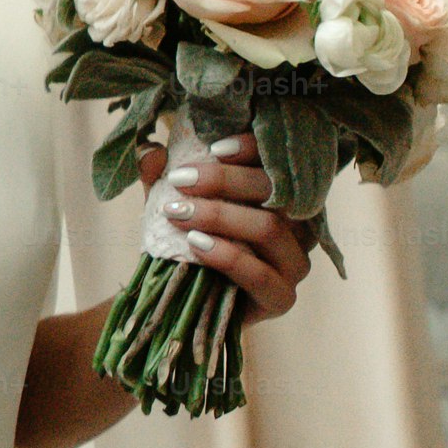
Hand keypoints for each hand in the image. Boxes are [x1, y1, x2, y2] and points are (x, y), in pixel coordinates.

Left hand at [130, 133, 313, 321]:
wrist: (181, 300)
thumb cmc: (185, 241)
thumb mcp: (171, 202)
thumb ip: (161, 177)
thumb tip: (150, 152)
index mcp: (280, 198)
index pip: (280, 163)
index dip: (253, 149)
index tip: (214, 147)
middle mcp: (298, 227)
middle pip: (274, 191)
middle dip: (224, 180)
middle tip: (180, 180)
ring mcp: (293, 265)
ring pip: (270, 228)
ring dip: (220, 216)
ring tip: (178, 212)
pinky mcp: (282, 298)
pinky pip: (261, 275)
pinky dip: (227, 256)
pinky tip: (195, 244)